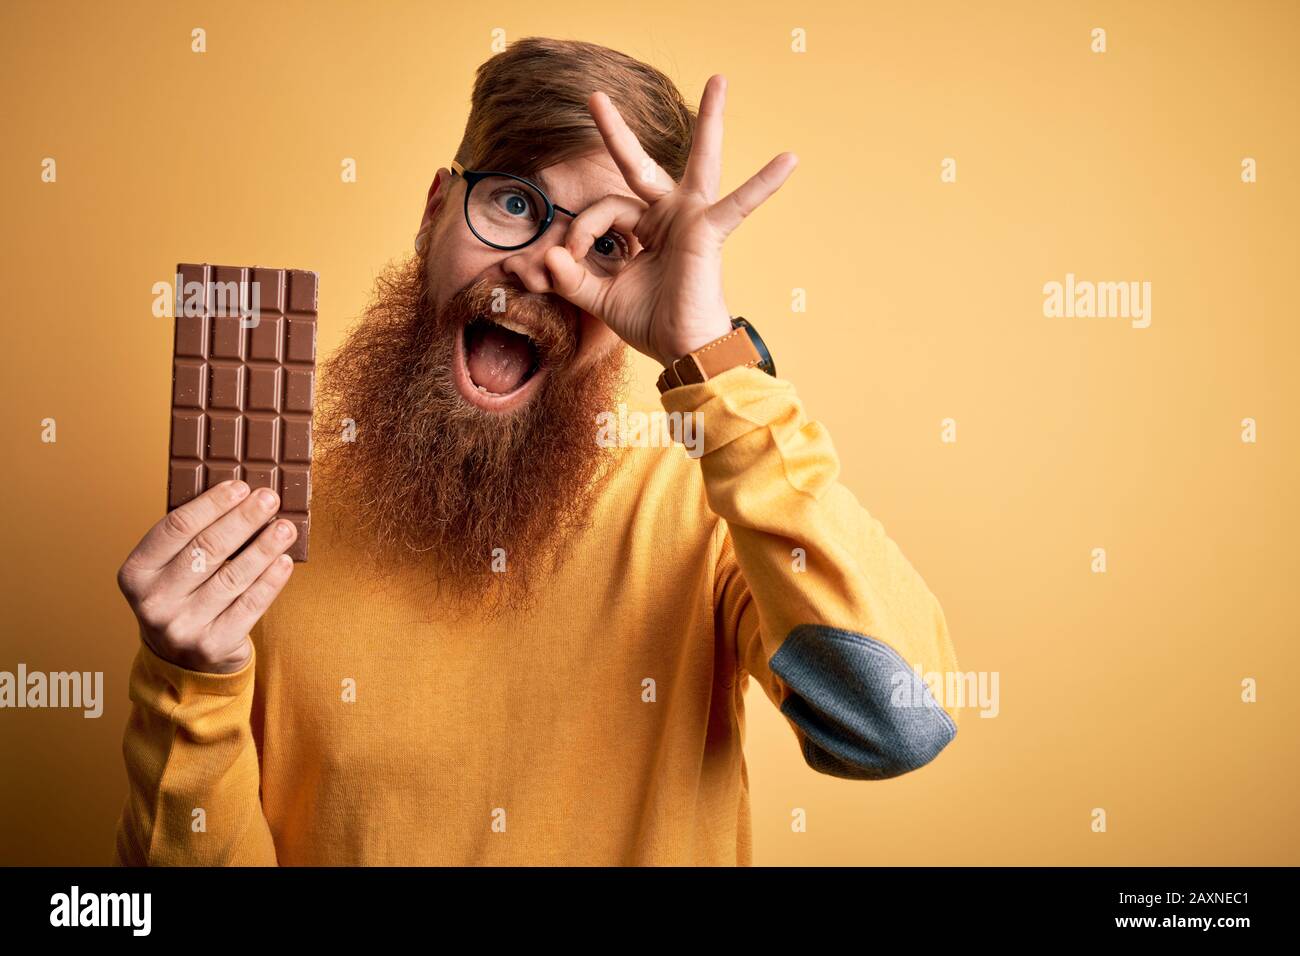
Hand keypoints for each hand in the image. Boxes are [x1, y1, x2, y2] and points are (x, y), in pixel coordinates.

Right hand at [116, 481, 297, 673]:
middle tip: (269, 498)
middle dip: (243, 519)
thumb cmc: (182, 597)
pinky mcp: (212, 645)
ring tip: (286, 526)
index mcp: (136, 573)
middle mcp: (153, 601)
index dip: (211, 504)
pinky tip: (284, 560)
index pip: (176, 527)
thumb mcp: (169, 569)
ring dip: (264, 547)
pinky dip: (270, 580)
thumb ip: (191, 538)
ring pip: (232, 577)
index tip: (240, 486)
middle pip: (206, 549)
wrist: (182, 660)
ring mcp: (181, 626)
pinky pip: (249, 605)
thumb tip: (240, 496)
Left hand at [543, 74, 797, 366]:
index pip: (604, 210)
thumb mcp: (600, 298)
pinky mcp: (709, 230)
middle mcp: (668, 216)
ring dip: (711, 120)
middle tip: (595, 96)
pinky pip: (738, 203)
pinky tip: (789, 160)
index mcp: (645, 228)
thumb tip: (547, 254)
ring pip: (698, 162)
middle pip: (639, 166)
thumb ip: (572, 277)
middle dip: (617, 132)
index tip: (569, 259)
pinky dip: (763, 184)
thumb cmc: (651, 323)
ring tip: (718, 80)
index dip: (582, 231)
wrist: (683, 350)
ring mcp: (690, 219)